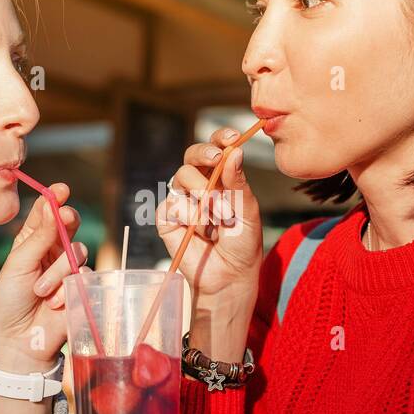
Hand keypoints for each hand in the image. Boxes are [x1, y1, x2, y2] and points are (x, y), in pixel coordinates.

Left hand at [0, 182, 90, 371]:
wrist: (19, 341)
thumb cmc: (9, 302)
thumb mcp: (18, 266)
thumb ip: (38, 237)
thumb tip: (52, 206)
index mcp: (32, 241)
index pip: (46, 213)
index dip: (54, 199)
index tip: (61, 190)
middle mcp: (52, 251)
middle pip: (69, 224)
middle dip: (68, 220)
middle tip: (65, 218)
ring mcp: (68, 269)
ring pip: (78, 251)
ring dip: (58, 271)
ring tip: (40, 291)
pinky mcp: (81, 287)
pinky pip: (85, 276)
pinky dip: (67, 289)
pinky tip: (54, 303)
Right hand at [156, 127, 263, 302]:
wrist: (230, 277)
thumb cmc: (243, 244)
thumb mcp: (248, 212)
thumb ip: (238, 183)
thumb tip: (235, 151)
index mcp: (220, 178)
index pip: (216, 149)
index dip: (220, 138)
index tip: (231, 137)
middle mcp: (198, 185)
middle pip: (191, 155)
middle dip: (204, 153)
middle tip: (217, 160)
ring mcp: (181, 201)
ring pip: (181, 177)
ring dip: (203, 194)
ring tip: (219, 218)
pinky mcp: (166, 219)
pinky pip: (173, 205)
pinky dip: (189, 217)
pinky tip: (200, 232)